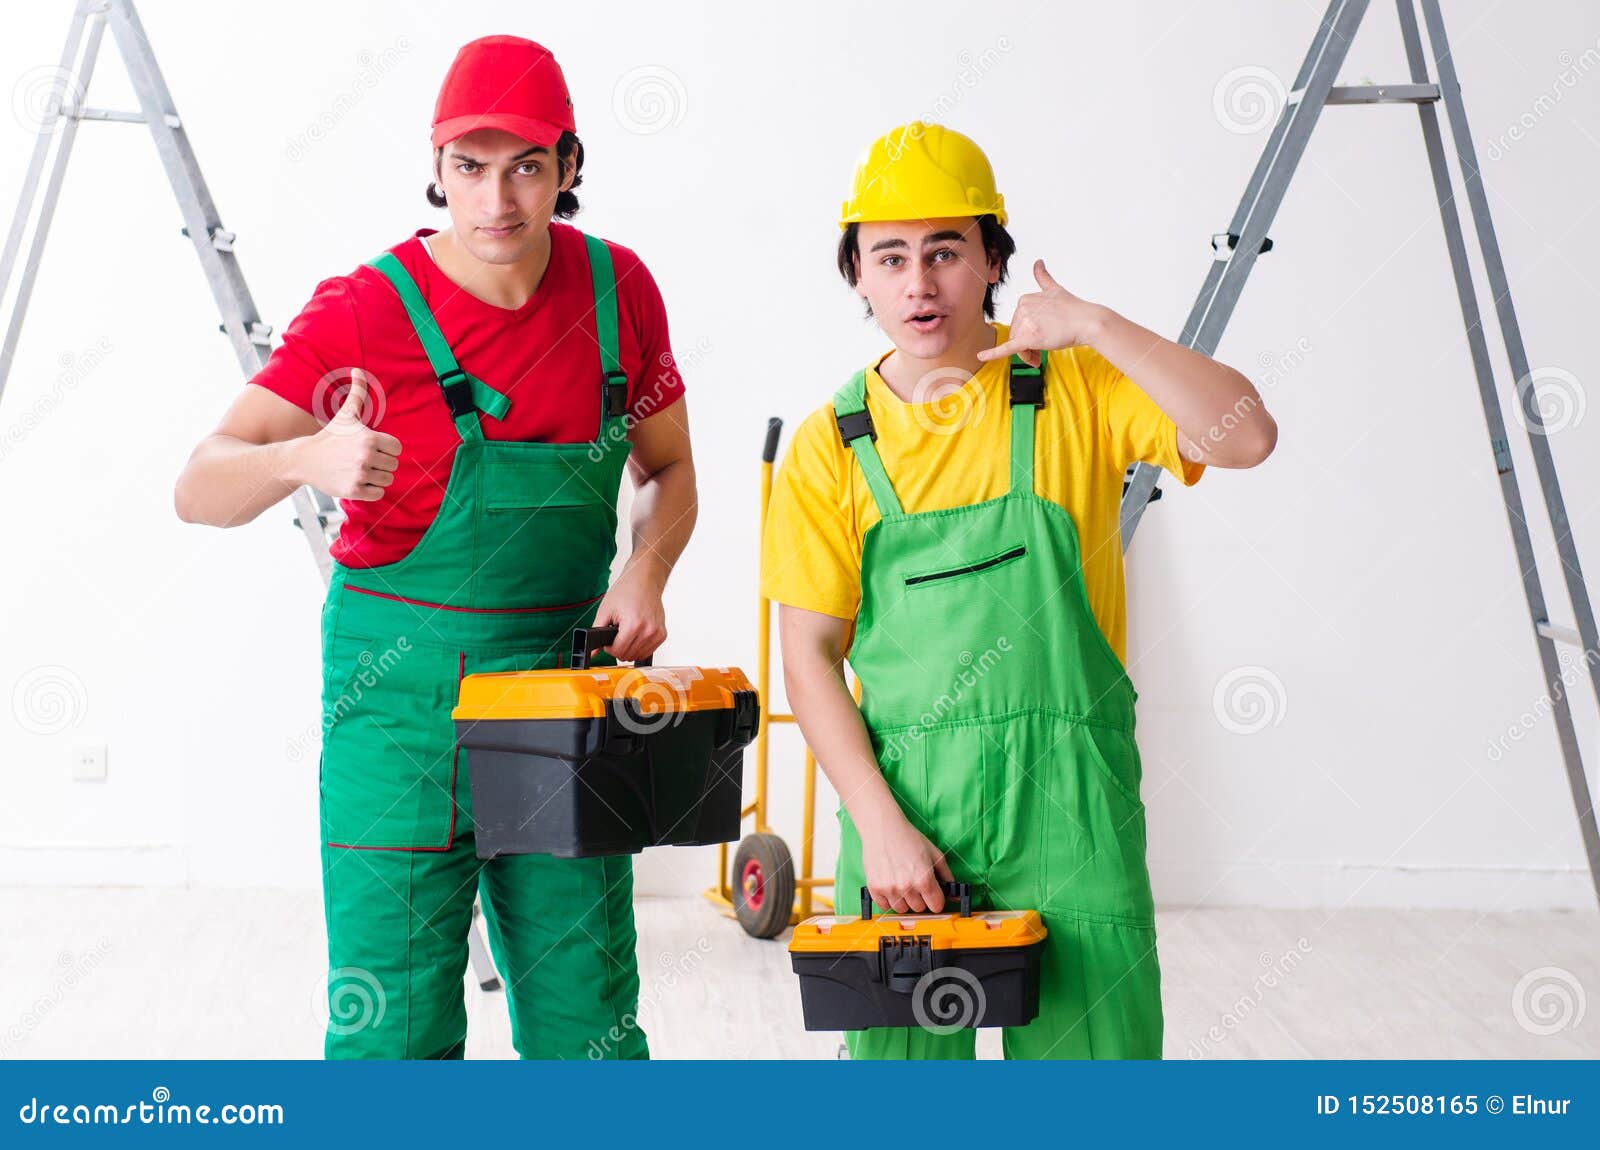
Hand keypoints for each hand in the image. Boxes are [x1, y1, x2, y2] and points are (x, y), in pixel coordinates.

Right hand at [290, 370, 400, 500]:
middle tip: (363, 459)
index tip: (372, 447)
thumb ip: (357, 393)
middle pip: (393, 465)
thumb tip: (358, 370)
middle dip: (381, 463)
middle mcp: (366, 457)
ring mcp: (360, 474)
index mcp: (369, 438)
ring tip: (359, 469)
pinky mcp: (353, 490)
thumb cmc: (330, 436)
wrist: (304, 459)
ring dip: (376, 477)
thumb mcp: (346, 415)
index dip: (386, 448)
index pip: (397, 448)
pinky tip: (357, 480)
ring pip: (387, 480)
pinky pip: (378, 494)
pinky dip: (370, 490)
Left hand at [589, 562, 666, 662]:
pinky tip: (636, 635)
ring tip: (626, 633)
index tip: (608, 640)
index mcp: (634, 624)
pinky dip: (640, 647)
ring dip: (629, 649)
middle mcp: (648, 630)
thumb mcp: (606, 610)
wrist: (644, 580)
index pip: (618, 651)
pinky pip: (648, 651)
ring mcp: (657, 633)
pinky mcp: (662, 634)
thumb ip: (597, 631)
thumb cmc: (626, 591)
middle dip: (618, 648)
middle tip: (617, 634)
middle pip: (628, 655)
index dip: (609, 648)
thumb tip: (591, 652)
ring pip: (638, 655)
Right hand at [859, 805, 954, 912]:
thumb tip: (955, 895)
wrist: (883, 828)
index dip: (936, 900)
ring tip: (901, 881)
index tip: (932, 895)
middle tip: (915, 882)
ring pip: (902, 909)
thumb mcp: (935, 854)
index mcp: (924, 879)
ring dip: (903, 900)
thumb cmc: (908, 838)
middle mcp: (907, 887)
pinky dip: (888, 899)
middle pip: (919, 908)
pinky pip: (884, 906)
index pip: (936, 906)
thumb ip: (947, 876)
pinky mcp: (875, 888)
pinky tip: (890, 884)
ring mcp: (890, 889)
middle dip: (919, 898)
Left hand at [977, 259, 1105, 366]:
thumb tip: (1038, 261)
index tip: (1040, 341)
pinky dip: (993, 353)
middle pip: (1016, 335)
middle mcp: (1022, 308)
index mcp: (1024, 299)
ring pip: (1017, 345)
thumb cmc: (1074, 309)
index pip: (1018, 324)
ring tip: (1040, 358)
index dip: (1026, 335)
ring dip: (1027, 356)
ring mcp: (1027, 322)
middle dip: (1026, 348)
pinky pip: (1008, 348)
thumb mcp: (1054, 290)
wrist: (1088, 321)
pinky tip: (981, 357)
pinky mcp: (1030, 337)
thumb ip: (1043, 277)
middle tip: (1040, 355)